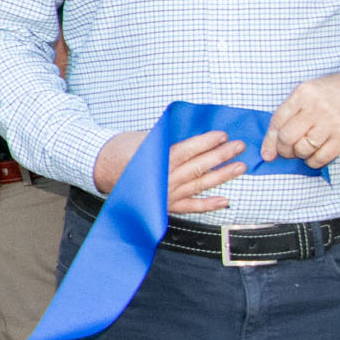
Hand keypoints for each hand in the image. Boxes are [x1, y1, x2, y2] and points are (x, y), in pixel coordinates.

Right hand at [96, 126, 245, 216]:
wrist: (100, 172)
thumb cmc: (120, 152)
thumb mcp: (141, 138)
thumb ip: (166, 138)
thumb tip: (188, 133)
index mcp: (158, 159)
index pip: (188, 149)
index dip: (206, 142)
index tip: (222, 135)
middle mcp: (165, 178)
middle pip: (198, 166)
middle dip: (221, 155)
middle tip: (239, 147)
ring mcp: (167, 194)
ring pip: (199, 185)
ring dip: (222, 176)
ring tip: (239, 167)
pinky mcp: (166, 206)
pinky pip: (190, 207)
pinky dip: (208, 205)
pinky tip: (224, 200)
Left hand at [263, 64, 339, 169]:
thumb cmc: (337, 92)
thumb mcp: (311, 91)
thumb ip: (292, 111)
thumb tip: (273, 142)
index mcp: (303, 94)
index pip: (277, 121)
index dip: (270, 141)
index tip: (267, 153)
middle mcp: (315, 108)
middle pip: (287, 137)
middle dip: (283, 150)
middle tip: (288, 152)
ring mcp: (331, 123)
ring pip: (303, 149)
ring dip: (300, 155)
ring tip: (304, 150)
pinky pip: (321, 157)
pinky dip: (313, 161)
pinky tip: (315, 156)